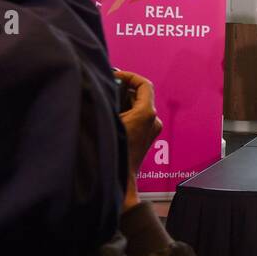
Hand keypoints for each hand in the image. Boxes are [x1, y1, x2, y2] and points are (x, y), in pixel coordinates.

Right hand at [114, 70, 161, 209]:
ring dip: (123, 100)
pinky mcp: (147, 137)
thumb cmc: (113, 154)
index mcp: (146, 114)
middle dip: (123, 88)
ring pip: (139, 106)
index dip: (129, 76)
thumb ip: (107, 101)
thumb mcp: (106, 121)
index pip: (144, 84)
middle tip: (106, 85)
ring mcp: (152, 130)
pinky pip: (138, 117)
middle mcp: (153, 121)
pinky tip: (110, 114)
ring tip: (106, 99)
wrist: (120, 181)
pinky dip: (126, 111)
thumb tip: (103, 86)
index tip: (116, 74)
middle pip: (140, 94)